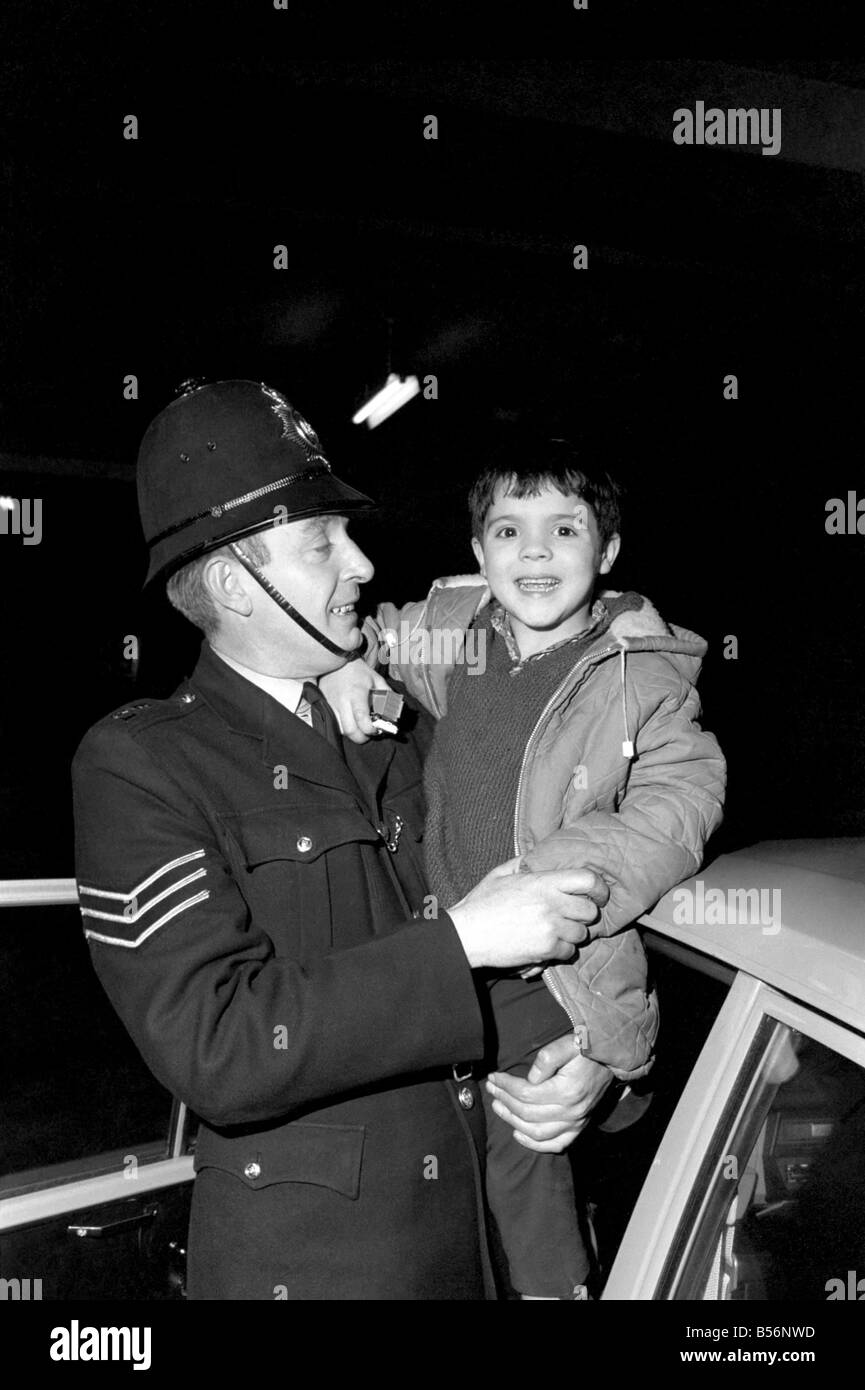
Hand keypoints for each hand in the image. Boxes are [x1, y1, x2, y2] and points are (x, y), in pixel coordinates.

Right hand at [319, 662, 393, 742]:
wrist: (336, 659)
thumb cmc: (358, 671)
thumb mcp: (376, 679)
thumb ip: (387, 695)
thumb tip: (394, 712)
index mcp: (356, 694)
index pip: (361, 719)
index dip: (370, 730)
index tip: (376, 729)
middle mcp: (341, 701)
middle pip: (349, 730)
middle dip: (361, 737)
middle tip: (368, 733)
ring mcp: (330, 704)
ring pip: (339, 730)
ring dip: (351, 732)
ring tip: (358, 726)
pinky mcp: (322, 705)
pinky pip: (332, 723)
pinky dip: (341, 727)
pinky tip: (348, 721)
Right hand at [448, 863, 607, 969]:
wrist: (467, 935)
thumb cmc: (482, 903)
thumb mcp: (500, 874)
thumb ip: (524, 862)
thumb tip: (539, 855)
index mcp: (543, 882)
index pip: (588, 880)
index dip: (598, 888)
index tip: (597, 895)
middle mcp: (551, 903)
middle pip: (590, 911)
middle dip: (583, 915)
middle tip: (571, 916)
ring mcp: (551, 928)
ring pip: (581, 934)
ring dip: (571, 934)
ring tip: (554, 931)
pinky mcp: (546, 949)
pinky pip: (569, 952)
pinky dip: (560, 951)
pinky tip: (545, 945)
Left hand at [486, 1034, 614, 1151]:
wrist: (610, 1060)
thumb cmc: (586, 1049)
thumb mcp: (567, 1044)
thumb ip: (548, 1058)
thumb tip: (530, 1078)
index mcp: (567, 1091)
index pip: (526, 1093)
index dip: (506, 1085)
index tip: (494, 1077)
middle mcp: (572, 1112)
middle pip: (527, 1113)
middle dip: (504, 1100)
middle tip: (491, 1088)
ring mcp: (576, 1123)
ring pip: (536, 1132)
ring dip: (512, 1121)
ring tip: (498, 1106)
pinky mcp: (578, 1128)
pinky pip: (555, 1145)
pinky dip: (534, 1144)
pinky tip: (517, 1133)